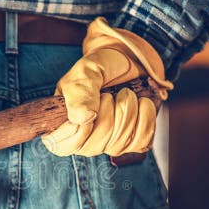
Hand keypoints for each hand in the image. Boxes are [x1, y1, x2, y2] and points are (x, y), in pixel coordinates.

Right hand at [41, 18, 172, 156]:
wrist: (128, 62)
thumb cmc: (101, 67)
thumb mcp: (85, 72)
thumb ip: (80, 93)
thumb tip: (83, 120)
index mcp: (63, 124)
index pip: (63, 146)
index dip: (77, 130)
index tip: (90, 108)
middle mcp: (84, 140)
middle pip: (95, 145)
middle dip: (108, 111)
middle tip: (108, 93)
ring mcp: (109, 145)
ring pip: (120, 143)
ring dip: (128, 109)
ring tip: (124, 93)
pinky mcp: (133, 142)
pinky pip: (142, 141)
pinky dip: (145, 116)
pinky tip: (140, 103)